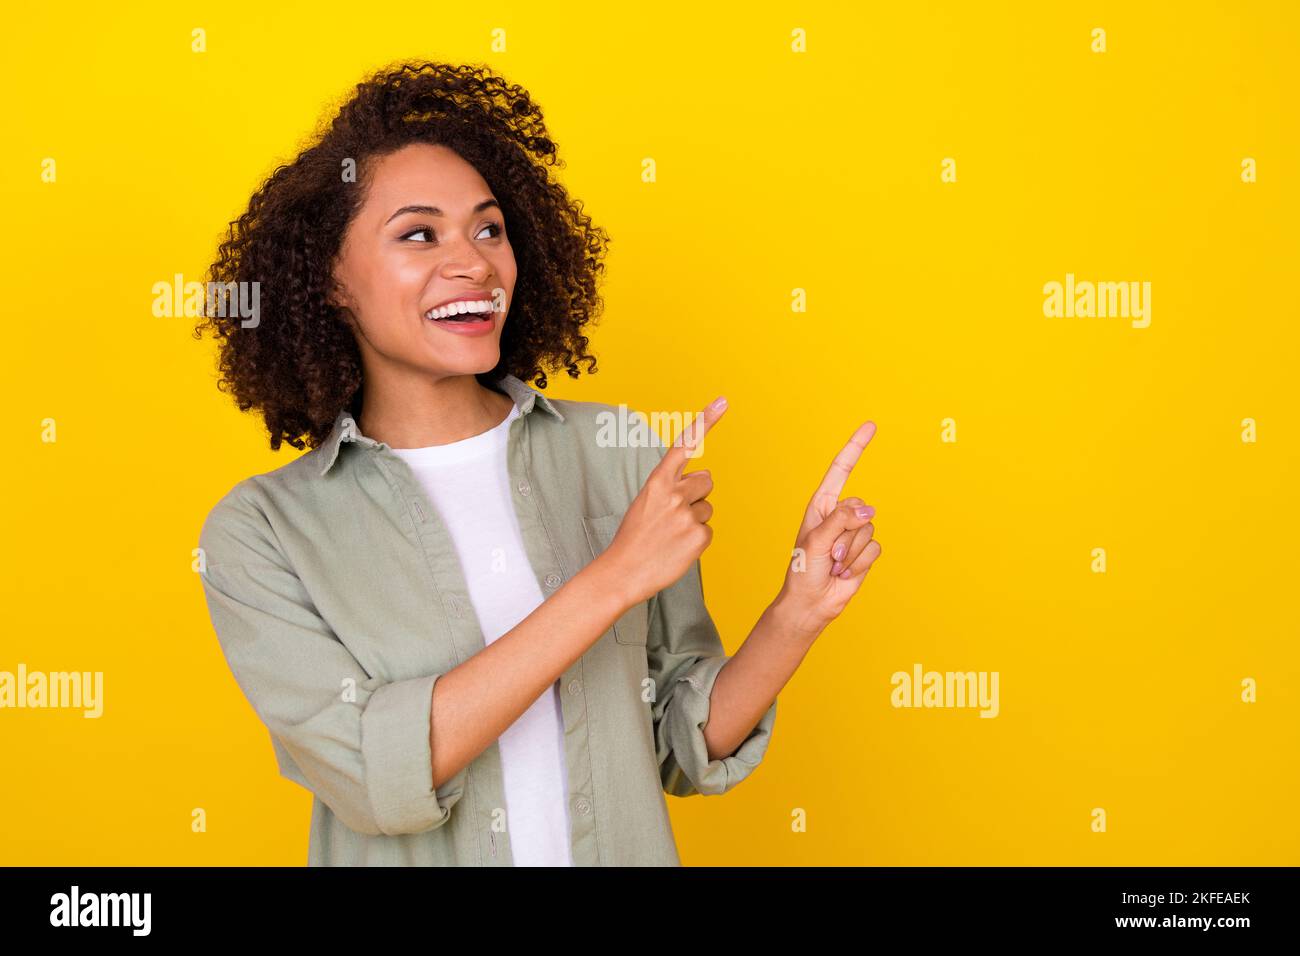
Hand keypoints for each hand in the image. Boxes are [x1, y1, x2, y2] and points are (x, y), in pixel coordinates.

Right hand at [599, 396, 727, 606]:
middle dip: (697, 495)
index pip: (684, 444)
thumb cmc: (635, 537)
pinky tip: (677, 548)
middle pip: (706, 481)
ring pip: (708, 508)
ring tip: (671, 535)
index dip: (705, 421)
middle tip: (674, 515)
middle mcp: (674, 494)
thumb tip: (704, 478)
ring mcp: (687, 515)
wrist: (623, 571)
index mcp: (657, 482)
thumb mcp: (646, 503)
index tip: (723, 402)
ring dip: (695, 520)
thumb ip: (672, 487)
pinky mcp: (699, 537)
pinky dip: (696, 541)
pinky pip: (708, 531)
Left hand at [776, 420, 881, 637]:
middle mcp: (840, 515)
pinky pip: (875, 549)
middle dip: (845, 535)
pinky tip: (844, 572)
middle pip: (860, 509)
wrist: (811, 602)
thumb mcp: (815, 541)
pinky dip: (859, 564)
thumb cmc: (803, 571)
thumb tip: (868, 510)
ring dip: (850, 553)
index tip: (871, 426)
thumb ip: (841, 521)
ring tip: (833, 565)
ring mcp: (853, 534)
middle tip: (827, 555)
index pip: (841, 470)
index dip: (856, 447)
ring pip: (868, 531)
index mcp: (822, 505)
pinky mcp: (864, 552)